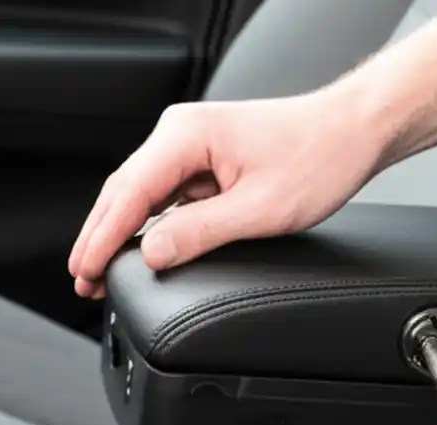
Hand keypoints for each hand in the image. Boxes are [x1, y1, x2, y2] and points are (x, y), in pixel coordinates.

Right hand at [68, 90, 387, 297]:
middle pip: (124, 191)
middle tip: (83, 281)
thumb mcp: (259, 209)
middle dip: (100, 238)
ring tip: (103, 272)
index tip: (84, 272)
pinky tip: (144, 249)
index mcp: (185, 135)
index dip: (101, 238)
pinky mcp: (208, 159)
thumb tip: (151, 253)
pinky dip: (152, 223)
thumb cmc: (319, 157)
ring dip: (123, 233)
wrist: (353, 131)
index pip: (127, 193)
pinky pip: (168, 195)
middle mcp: (181, 133)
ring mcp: (193, 145)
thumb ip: (200, 233)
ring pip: (143, 195)